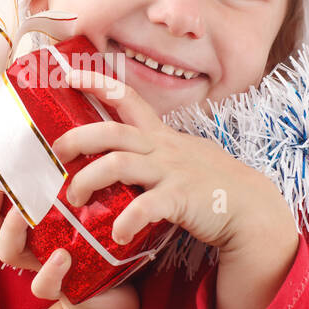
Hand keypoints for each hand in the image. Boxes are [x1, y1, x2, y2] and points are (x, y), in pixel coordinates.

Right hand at [0, 185, 139, 308]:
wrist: (116, 296)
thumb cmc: (100, 248)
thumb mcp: (87, 215)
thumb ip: (74, 190)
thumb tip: (70, 146)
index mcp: (32, 229)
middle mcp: (29, 248)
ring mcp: (40, 267)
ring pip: (9, 253)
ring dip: (13, 231)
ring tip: (26, 216)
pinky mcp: (60, 289)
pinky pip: (42, 285)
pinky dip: (48, 272)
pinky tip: (62, 257)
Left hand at [51, 67, 298, 257]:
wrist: (250, 206)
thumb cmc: (211, 183)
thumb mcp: (181, 155)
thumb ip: (153, 152)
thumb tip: (121, 154)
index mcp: (159, 136)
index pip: (126, 96)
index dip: (96, 81)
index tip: (68, 72)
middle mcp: (161, 148)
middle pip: (110, 131)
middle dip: (76, 139)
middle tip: (57, 155)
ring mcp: (170, 171)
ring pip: (118, 164)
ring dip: (88, 180)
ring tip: (75, 200)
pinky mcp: (180, 198)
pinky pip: (146, 207)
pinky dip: (126, 221)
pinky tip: (116, 236)